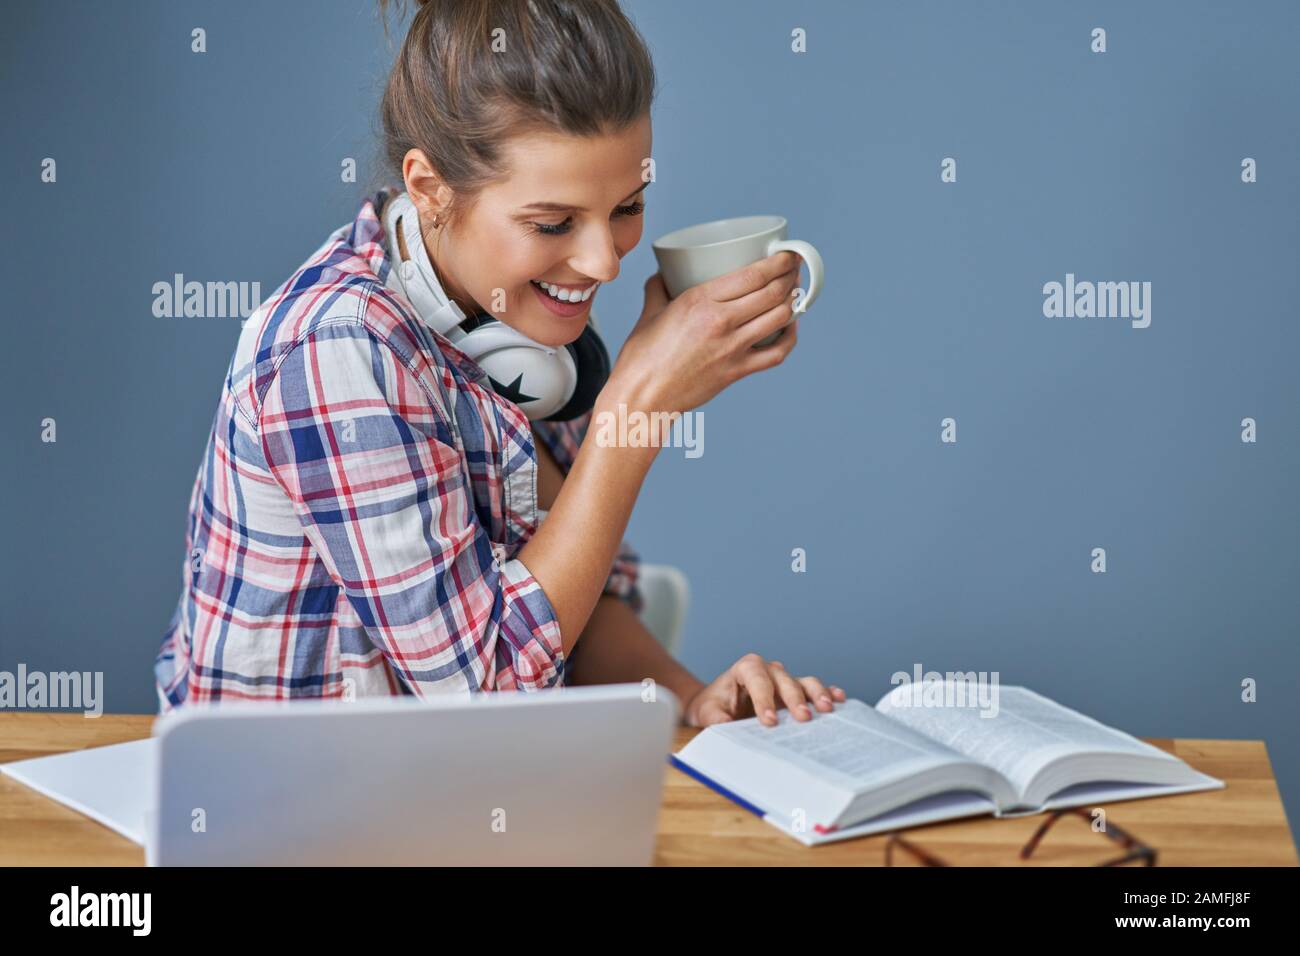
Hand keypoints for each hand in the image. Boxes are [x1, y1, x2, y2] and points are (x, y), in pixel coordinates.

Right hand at [603, 252, 801, 418]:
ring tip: (796, 290)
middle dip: (791, 275)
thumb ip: (658, 288)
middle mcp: (720, 322)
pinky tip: (790, 327)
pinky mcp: (737, 372)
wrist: (642, 399)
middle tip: (795, 267)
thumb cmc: (641, 358)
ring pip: (780, 318)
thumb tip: (663, 274)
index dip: (779, 261)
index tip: (788, 253)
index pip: (753, 275)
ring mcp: (732, 349)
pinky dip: (790, 337)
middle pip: (772, 292)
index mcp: (699, 301)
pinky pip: (777, 353)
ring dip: (794, 301)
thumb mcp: (649, 314)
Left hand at [681, 653, 846, 727]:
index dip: (763, 699)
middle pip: (785, 680)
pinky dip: (827, 693)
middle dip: (794, 699)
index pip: (757, 679)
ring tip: (827, 709)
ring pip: (804, 682)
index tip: (768, 722)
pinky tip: (840, 700)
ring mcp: (785, 680)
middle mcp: (769, 670)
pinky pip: (814, 689)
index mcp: (746, 668)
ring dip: (817, 694)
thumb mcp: (708, 713)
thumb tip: (726, 727)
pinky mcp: (796, 692)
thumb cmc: (713, 706)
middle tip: (803, 718)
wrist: (719, 705)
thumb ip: (716, 719)